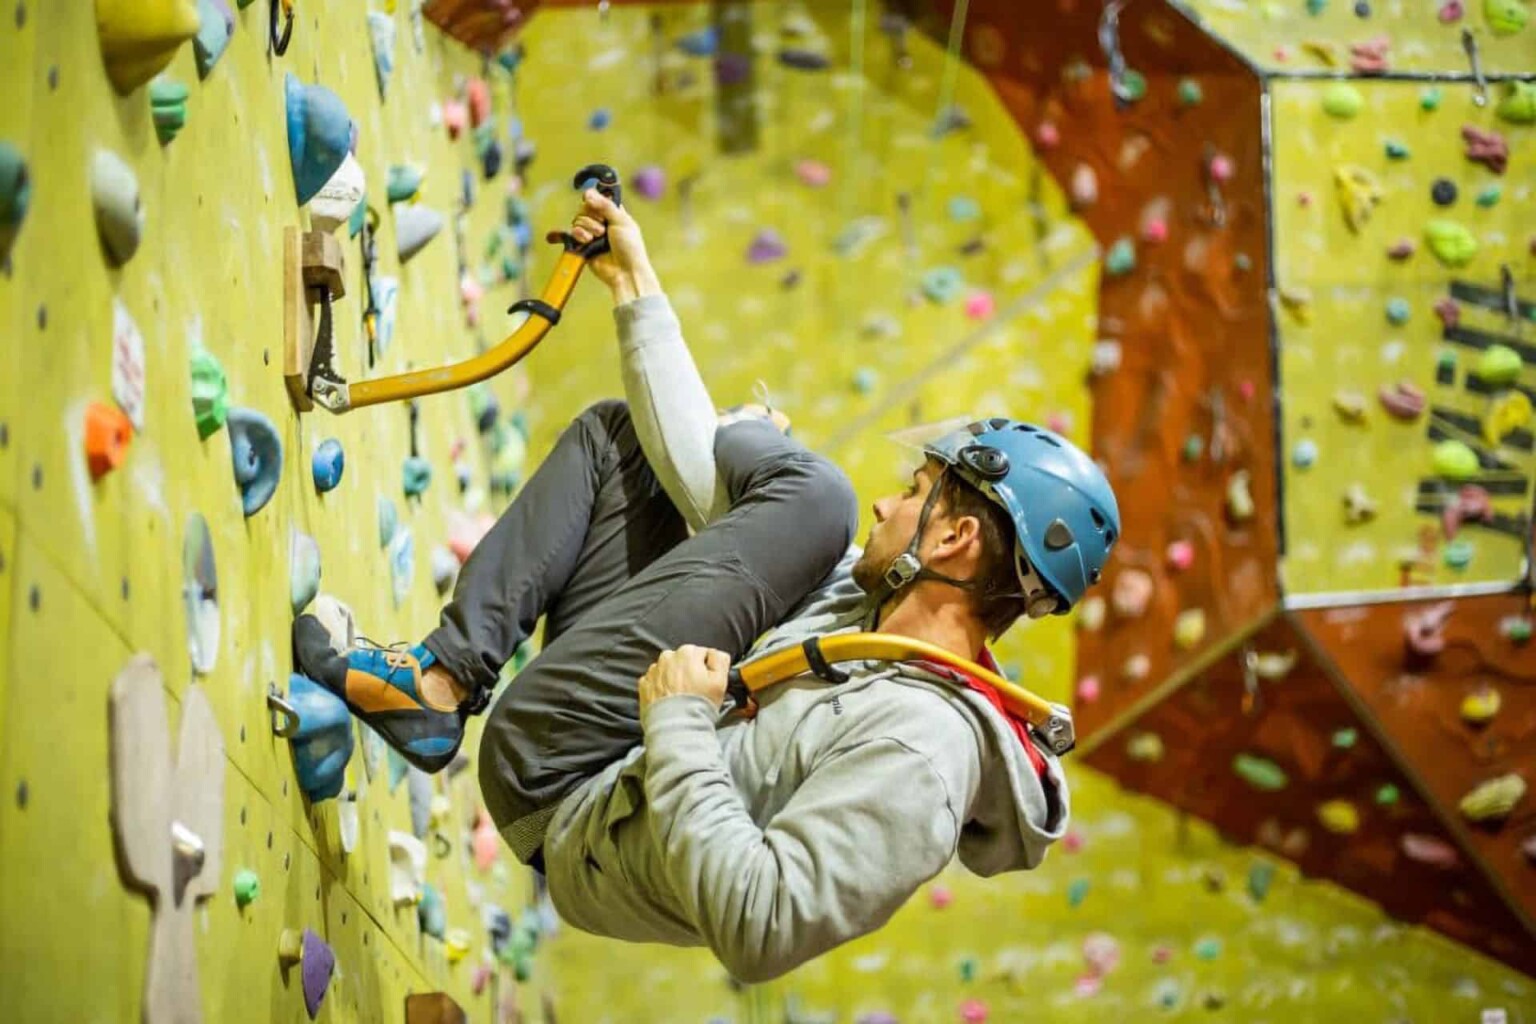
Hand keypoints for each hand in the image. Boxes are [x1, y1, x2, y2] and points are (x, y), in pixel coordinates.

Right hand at [567, 189, 660, 303]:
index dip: (595, 198)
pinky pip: (573, 233)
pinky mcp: (583, 245)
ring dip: (587, 227)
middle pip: (585, 207)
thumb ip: (605, 205)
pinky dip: (578, 234)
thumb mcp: (621, 221)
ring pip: (578, 219)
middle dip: (592, 216)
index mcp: (614, 213)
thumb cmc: (630, 248)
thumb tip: (588, 193)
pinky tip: (587, 241)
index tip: (593, 200)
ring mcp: (591, 233)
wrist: (625, 272)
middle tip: (603, 227)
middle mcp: (601, 222)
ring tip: (598, 237)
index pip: (598, 198)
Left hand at [639, 645, 730, 712]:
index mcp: (687, 653)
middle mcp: (668, 657)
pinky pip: (655, 681)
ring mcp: (654, 671)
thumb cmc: (698, 705)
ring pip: (668, 669)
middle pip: (683, 660)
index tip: (706, 682)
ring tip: (680, 696)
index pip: (701, 654)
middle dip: (688, 671)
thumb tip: (716, 653)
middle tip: (694, 690)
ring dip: (673, 678)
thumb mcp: (720, 681)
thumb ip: (720, 660)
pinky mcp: (644, 685)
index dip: (706, 669)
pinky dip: (660, 687)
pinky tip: (668, 699)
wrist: (675, 727)